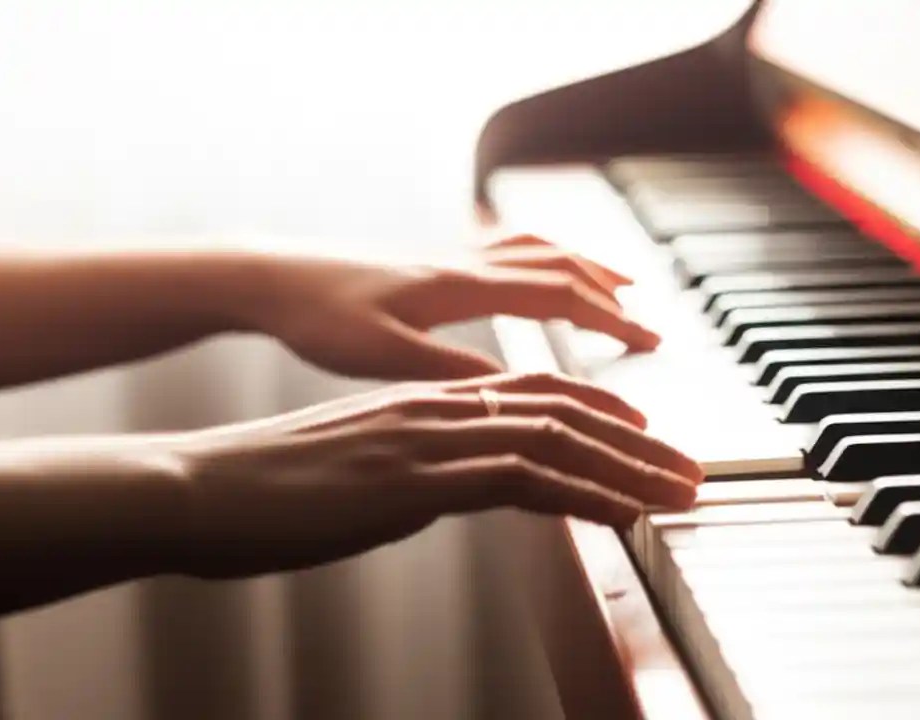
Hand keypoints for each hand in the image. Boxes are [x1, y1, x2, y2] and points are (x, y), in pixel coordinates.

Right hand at [164, 372, 699, 577]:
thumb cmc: (262, 490)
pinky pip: (524, 480)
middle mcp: (435, 406)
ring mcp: (427, 439)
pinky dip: (586, 495)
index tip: (645, 433)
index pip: (531, 391)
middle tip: (693, 468)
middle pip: (562, 408)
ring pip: (558, 438)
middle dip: (638, 439)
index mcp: (420, 400)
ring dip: (631, 466)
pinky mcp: (415, 480)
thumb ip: (405, 472)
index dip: (598, 408)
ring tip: (683, 492)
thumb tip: (439, 491)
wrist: (197, 489)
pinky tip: (626, 514)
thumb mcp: (350, 473)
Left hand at [251, 235, 660, 380]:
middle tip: (649, 322)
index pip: (557, 296)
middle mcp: (464, 264)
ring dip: (582, 268)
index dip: (609, 320)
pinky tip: (533, 275)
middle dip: (610, 296)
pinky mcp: (429, 265)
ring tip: (615, 284)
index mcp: (461, 286)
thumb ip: (452, 374)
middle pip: (558, 267)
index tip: (650, 343)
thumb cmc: (318, 316)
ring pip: (534, 252)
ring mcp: (448, 259)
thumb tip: (516, 394)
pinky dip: (540, 259)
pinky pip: (505, 251)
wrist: (270, 276)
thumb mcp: (383, 355)